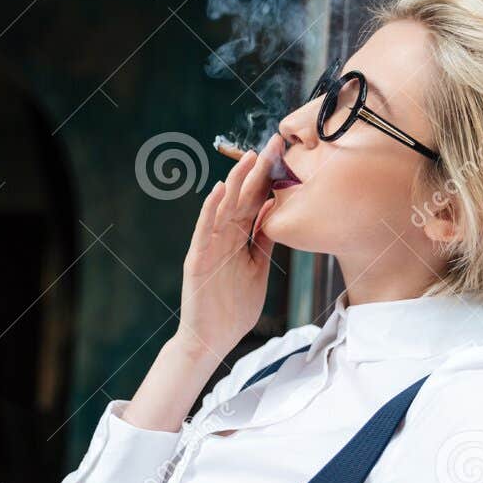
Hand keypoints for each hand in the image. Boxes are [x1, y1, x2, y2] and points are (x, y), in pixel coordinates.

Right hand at [176, 140, 277, 360]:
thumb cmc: (233, 308)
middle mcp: (223, 238)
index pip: (255, 201)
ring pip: (223, 208)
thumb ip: (263, 241)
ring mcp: (209, 247)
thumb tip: (277, 212)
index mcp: (238, 239)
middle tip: (273, 143)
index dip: (269, 177)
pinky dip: (210, 210)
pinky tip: (218, 190)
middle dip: (257, 170)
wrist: (212, 340)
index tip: (284, 153)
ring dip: (234, 182)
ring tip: (248, 158)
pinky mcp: (197, 260)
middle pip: (242, 197)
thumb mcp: (258, 269)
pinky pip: (204, 231)